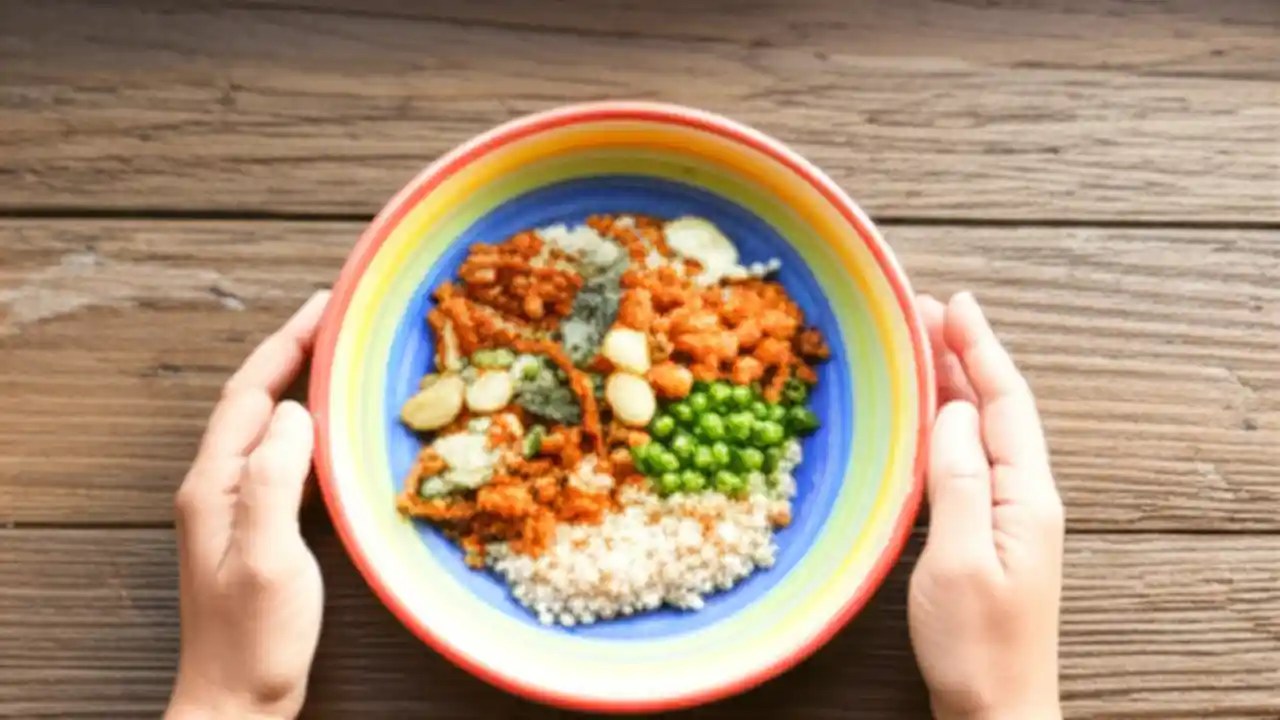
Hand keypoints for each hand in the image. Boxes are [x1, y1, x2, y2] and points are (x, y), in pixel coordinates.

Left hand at [167, 292, 329, 719]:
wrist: (237, 701)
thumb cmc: (255, 638)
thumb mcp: (268, 556)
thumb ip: (276, 478)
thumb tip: (298, 412)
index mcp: (216, 483)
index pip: (250, 392)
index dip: (287, 342)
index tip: (327, 304)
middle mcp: (219, 485)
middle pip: (256, 398)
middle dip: (294, 350)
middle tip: (340, 317)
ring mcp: (237, 506)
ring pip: (270, 424)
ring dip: (303, 383)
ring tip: (343, 356)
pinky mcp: (259, 527)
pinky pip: (285, 456)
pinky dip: (312, 425)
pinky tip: (337, 427)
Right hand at [908, 293, 1064, 719]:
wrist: (996, 708)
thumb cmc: (976, 645)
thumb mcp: (959, 560)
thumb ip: (959, 480)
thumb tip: (952, 411)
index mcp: (1025, 495)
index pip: (1004, 402)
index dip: (980, 347)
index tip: (954, 302)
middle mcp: (1023, 497)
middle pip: (994, 407)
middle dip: (962, 353)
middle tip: (923, 312)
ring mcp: (1007, 515)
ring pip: (979, 430)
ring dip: (952, 384)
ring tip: (920, 347)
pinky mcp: (986, 533)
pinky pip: (966, 460)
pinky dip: (943, 425)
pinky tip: (923, 418)